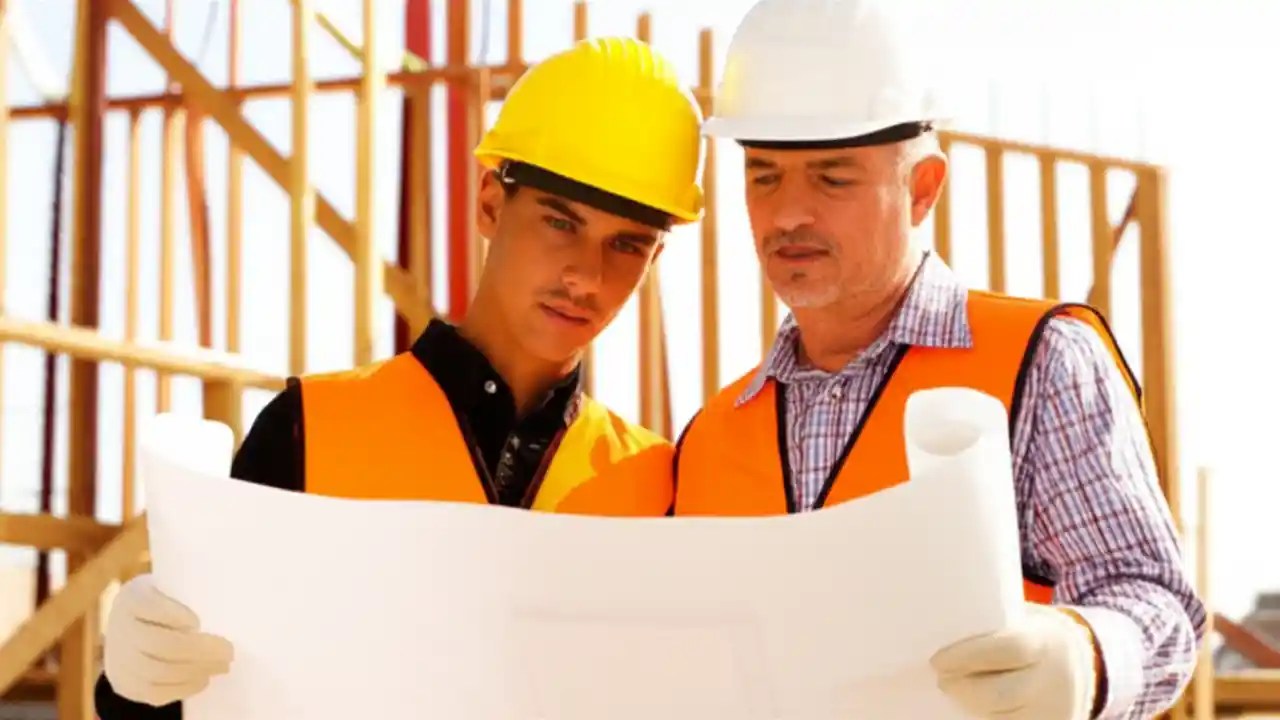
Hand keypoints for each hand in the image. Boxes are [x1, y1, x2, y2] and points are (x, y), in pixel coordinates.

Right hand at [104, 574, 233, 706]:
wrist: (130, 626)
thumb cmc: (167, 601)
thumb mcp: (173, 586)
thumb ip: (193, 593)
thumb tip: (235, 605)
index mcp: (133, 597)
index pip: (149, 606)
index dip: (172, 615)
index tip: (198, 621)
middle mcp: (120, 627)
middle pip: (159, 644)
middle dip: (199, 650)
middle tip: (229, 651)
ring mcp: (119, 658)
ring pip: (158, 672)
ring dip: (196, 671)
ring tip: (222, 666)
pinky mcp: (125, 683)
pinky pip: (154, 692)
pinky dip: (183, 688)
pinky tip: (203, 679)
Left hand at [930, 603, 1098, 719]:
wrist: (1080, 668)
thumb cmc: (1033, 638)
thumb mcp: (1021, 622)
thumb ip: (990, 625)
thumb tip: (939, 623)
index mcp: (1043, 643)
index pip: (1007, 650)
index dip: (967, 656)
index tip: (937, 660)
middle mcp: (1050, 680)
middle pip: (999, 694)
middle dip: (962, 689)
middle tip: (941, 680)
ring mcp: (1051, 711)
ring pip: (1000, 718)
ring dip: (969, 708)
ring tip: (953, 694)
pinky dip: (984, 719)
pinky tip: (967, 710)